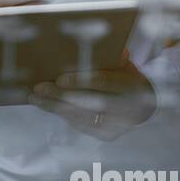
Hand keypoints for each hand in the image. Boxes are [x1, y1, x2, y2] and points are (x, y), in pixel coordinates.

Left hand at [28, 53, 155, 141]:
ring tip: (35, 98)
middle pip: (89, 103)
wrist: (144, 105)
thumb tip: (98, 45)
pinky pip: (80, 126)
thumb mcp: (124, 65)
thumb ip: (111, 57)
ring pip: (81, 117)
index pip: (104, 83)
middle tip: (39, 88)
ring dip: (55, 107)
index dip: (81, 82)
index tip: (59, 79)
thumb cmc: (126, 78)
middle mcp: (125, 108)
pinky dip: (62, 115)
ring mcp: (116, 125)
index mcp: (130, 86)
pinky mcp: (107, 135)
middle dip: (61, 96)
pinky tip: (47, 107)